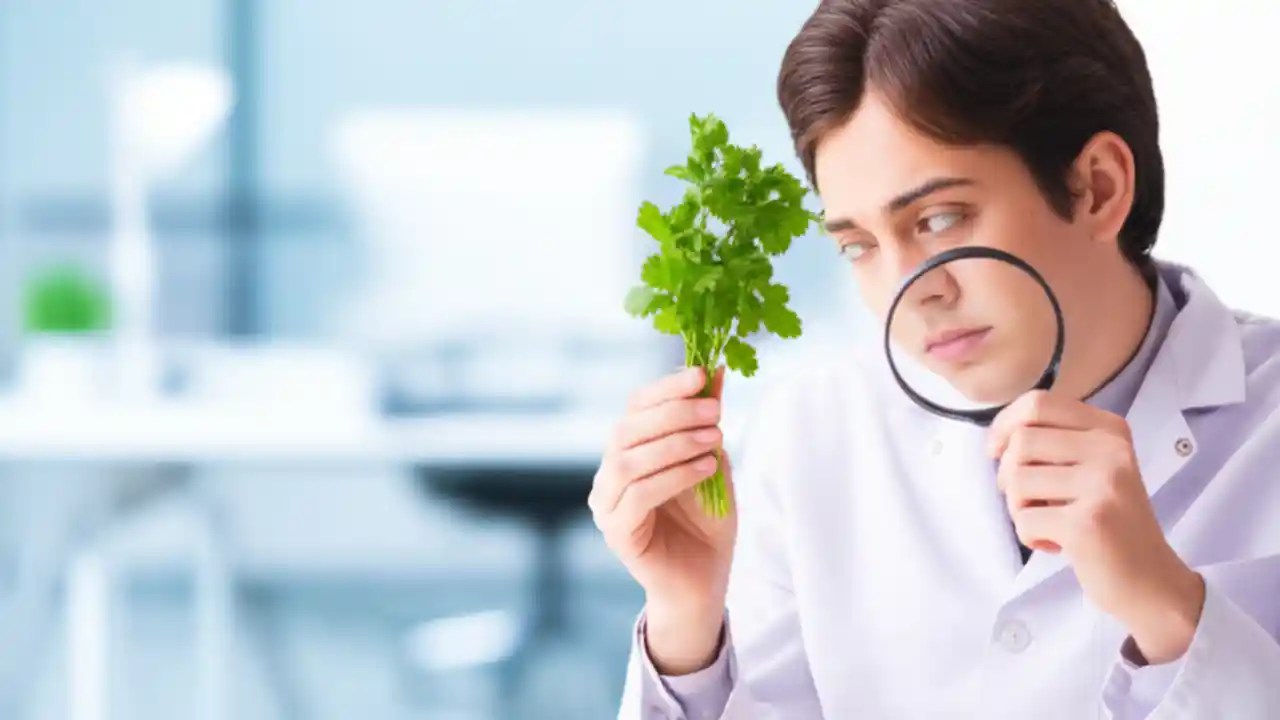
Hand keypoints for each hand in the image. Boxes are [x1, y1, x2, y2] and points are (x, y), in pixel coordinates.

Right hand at [589, 366, 736, 672]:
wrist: (705, 582)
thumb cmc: (706, 523)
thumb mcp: (713, 460)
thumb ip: (707, 420)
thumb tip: (715, 370)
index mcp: (627, 451)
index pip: (636, 407)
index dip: (666, 387)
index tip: (702, 374)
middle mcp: (609, 474)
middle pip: (628, 429)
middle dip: (674, 413)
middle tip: (715, 410)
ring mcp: (607, 505)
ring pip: (628, 460)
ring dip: (675, 443)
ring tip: (714, 439)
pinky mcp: (617, 533)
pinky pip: (638, 495)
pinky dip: (673, 476)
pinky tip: (706, 468)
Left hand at [988, 391, 1205, 664]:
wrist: (1151, 582)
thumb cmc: (1108, 525)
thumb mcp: (1091, 470)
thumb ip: (1054, 445)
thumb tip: (995, 439)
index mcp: (1110, 430)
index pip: (1038, 403)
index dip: (1004, 425)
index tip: (996, 451)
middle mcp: (1110, 450)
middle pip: (1021, 442)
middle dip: (1008, 475)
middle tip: (1028, 502)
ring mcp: (1102, 485)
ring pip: (1017, 480)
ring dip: (1019, 509)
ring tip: (1047, 524)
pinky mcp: (1088, 522)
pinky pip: (1025, 520)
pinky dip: (1029, 537)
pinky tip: (1057, 545)